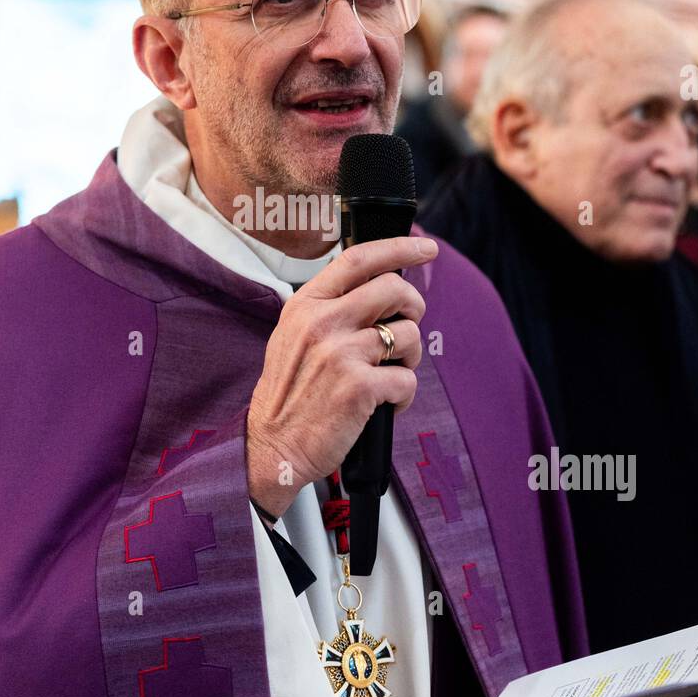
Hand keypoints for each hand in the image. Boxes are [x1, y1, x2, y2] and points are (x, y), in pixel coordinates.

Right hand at [246, 234, 436, 517]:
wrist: (270, 449)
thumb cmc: (288, 396)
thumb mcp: (293, 338)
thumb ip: (328, 310)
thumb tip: (380, 290)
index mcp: (305, 305)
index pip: (358, 259)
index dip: (399, 248)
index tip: (426, 247)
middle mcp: (321, 322)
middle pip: (393, 289)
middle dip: (414, 307)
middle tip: (407, 329)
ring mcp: (340, 354)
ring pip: (409, 335)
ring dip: (410, 357)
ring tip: (390, 374)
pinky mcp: (358, 387)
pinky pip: (407, 379)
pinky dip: (403, 396)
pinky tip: (384, 405)